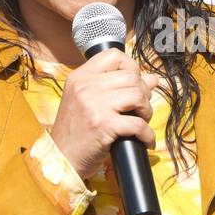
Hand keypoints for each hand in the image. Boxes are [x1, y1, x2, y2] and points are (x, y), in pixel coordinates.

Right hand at [49, 48, 160, 178]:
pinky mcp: (103, 125)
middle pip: (131, 77)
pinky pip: (138, 124)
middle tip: (141, 108)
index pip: (113, 55)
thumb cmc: (76, 132)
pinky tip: (145, 140)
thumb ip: (117, 87)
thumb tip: (152, 79)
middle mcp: (86, 87)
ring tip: (141, 121)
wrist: (61, 158)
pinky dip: (147, 134)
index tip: (135, 82)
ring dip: (146, 111)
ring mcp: (94, 105)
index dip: (131, 67)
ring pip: (138, 96)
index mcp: (80, 77)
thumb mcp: (90, 102)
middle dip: (144, 93)